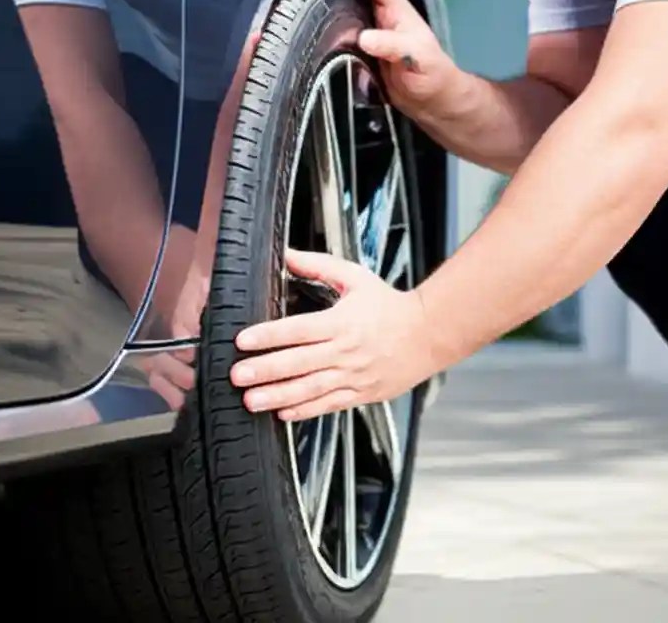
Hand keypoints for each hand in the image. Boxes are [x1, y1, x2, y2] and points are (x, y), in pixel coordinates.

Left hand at [229, 249, 440, 420]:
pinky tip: (283, 413)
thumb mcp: (355, 278)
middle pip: (299, 362)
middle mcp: (346, 351)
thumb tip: (287, 255)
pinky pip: (328, 405)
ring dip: (278, 396)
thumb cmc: (391, 306)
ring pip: (310, 389)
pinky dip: (305, 411)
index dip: (268, 335)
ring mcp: (353, 376)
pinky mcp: (361, 394)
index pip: (298, 329)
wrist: (429, 334)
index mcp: (341, 322)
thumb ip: (318, 266)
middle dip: (265, 370)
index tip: (243, 341)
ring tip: (251, 401)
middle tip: (237, 376)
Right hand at [312, 0, 462, 120]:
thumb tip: (363, 38)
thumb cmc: (432, 76)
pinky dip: (326, 33)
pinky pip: (341, 37)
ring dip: (326, 4)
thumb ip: (393, 46)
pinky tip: (311, 36)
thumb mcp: (417, 58)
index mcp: (396, 11)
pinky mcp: (362, 54)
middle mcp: (381, 19)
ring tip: (301, 3)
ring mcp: (371, 36)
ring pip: (345, 12)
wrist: (432, 103)